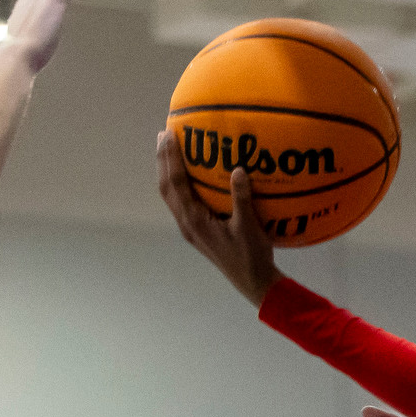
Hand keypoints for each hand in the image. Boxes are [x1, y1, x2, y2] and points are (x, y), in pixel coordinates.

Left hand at [156, 130, 279, 306]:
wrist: (253, 282)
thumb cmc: (251, 256)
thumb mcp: (249, 226)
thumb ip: (241, 198)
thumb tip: (237, 170)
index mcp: (195, 220)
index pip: (177, 183)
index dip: (171, 158)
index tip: (169, 135)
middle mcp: (187, 223)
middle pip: (166, 187)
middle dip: (163, 160)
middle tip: (164, 135)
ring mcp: (190, 228)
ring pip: (171, 195)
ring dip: (168, 171)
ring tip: (170, 151)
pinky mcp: (197, 231)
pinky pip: (181, 202)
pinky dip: (179, 184)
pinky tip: (188, 175)